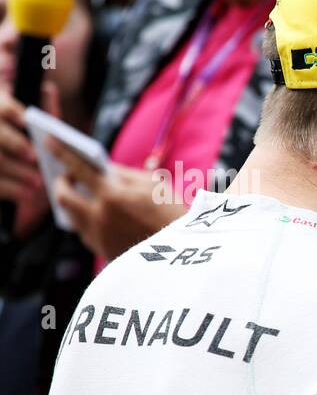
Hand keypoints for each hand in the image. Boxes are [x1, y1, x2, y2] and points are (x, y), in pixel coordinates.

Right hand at [0, 81, 59, 238]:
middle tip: (36, 158)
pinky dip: (10, 189)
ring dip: (17, 172)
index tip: (27, 120)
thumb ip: (43, 111)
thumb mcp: (31, 127)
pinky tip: (26, 194)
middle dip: (16, 144)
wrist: (7, 170)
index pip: (0, 106)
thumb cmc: (25, 143)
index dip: (11, 111)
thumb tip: (50, 89)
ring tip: (38, 183)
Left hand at [47, 137, 184, 258]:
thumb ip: (125, 175)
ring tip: (79, 194)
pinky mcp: (105, 253)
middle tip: (68, 176)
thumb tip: (103, 170)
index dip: (61, 151)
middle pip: (63, 197)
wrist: (189, 254)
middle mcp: (100, 218)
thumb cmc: (176, 214)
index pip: (78, 168)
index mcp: (113, 196)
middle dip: (61, 183)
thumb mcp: (155, 186)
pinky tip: (95, 214)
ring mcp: (100, 238)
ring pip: (72, 217)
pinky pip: (87, 233)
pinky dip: (88, 220)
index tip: (49, 140)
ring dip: (74, 203)